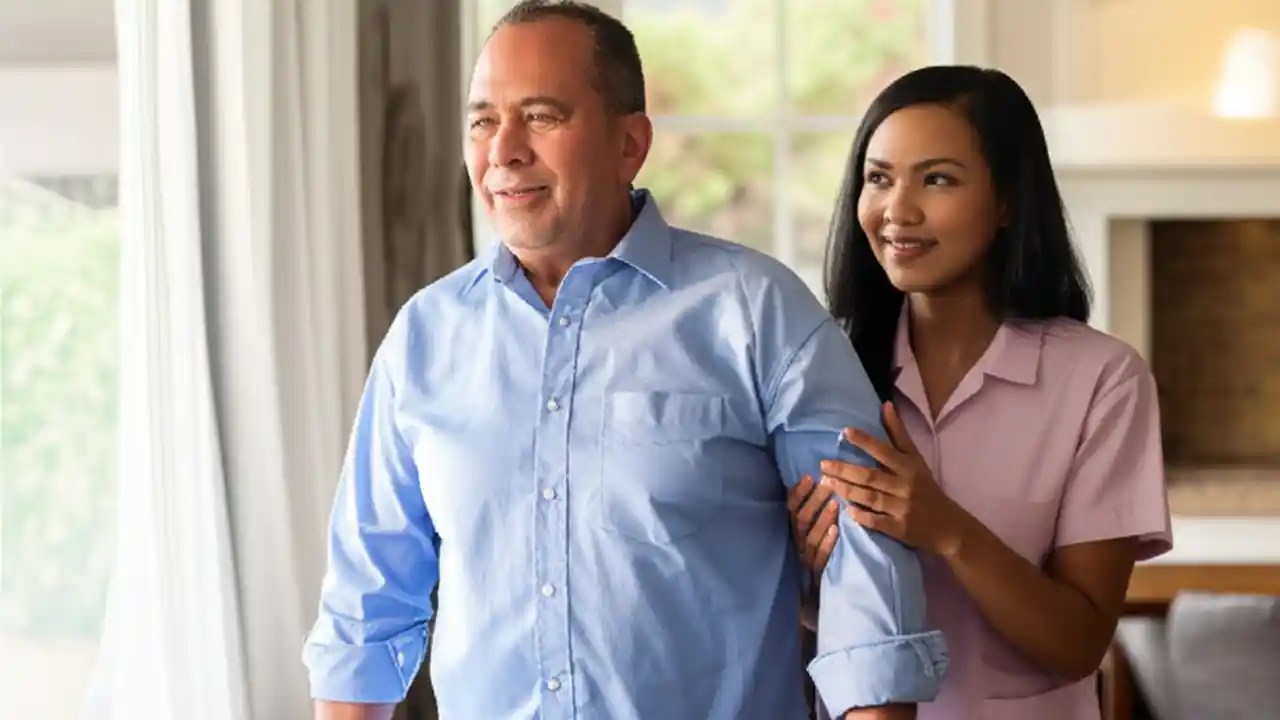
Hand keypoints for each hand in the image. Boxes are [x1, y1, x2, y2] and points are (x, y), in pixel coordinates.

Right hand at [786, 474, 839, 573]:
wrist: (821, 594)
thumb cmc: (821, 553)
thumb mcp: (815, 531)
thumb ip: (814, 512)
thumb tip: (824, 484)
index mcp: (794, 530)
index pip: (790, 508)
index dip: (799, 492)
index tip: (810, 476)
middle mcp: (797, 542)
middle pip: (801, 519)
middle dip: (814, 500)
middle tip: (828, 484)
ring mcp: (806, 558)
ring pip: (810, 537)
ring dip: (822, 519)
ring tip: (835, 504)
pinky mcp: (818, 573)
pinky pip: (821, 558)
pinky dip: (827, 543)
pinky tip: (836, 530)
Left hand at [823, 402, 967, 556]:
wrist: (948, 525)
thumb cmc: (926, 487)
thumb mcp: (916, 459)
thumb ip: (899, 433)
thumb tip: (886, 404)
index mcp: (909, 467)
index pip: (885, 451)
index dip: (865, 441)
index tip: (845, 431)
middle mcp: (905, 486)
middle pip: (871, 476)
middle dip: (845, 469)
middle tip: (822, 464)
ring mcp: (902, 508)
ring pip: (870, 497)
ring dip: (847, 490)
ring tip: (826, 483)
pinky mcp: (900, 528)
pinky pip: (877, 521)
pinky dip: (862, 516)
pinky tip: (847, 511)